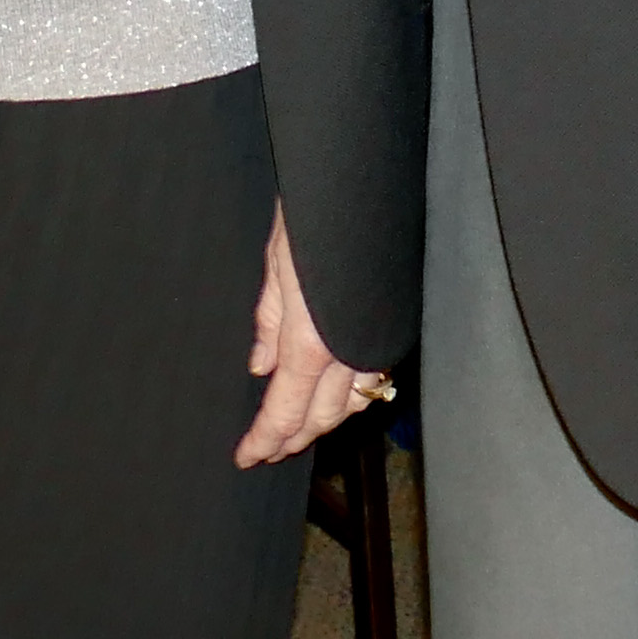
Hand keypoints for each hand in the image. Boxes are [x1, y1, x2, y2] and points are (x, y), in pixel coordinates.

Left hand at [239, 205, 388, 466]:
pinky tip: (334, 396)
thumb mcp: (275, 265)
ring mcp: (376, 340)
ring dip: (323, 422)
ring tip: (296, 431)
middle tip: (267, 451)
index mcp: (313, 340)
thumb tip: (260, 369)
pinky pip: (371, 377)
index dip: (266, 438)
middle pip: (322, 417)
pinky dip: (349, 397)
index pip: (286, 410)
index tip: (246, 457)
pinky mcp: (391, 326)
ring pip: (352, 403)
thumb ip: (268, 322)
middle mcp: (351, 351)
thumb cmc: (311, 216)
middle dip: (294, 438)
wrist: (361, 182)